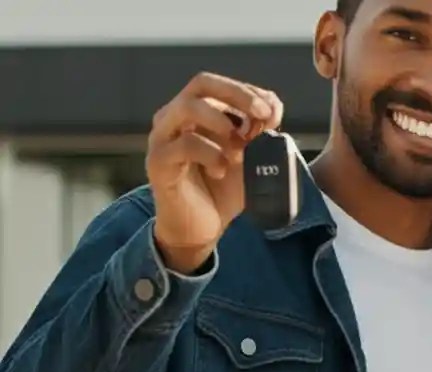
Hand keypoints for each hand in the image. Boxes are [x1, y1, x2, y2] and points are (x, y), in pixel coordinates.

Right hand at [146, 72, 283, 272]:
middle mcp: (174, 118)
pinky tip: (221, 170)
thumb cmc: (223, 189)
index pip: (217, 84)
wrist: (201, 228)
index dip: (247, 91)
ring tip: (240, 148)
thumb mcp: (250, 157)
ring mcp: (162, 138)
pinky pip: (185, 145)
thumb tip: (273, 108)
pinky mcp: (158, 162)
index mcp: (194, 112)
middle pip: (201, 84)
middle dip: (238, 95)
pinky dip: (211, 154)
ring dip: (222, 123)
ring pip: (187, 108)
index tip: (273, 111)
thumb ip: (260, 133)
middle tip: (264, 116)